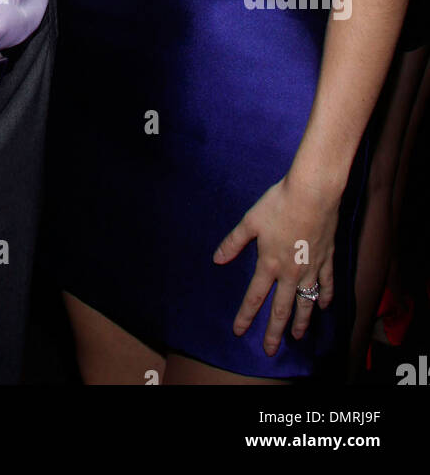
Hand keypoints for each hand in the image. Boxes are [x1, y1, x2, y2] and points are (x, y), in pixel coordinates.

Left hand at [212, 177, 338, 356]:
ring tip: (297, 336)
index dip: (246, 316)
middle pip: (281, 308)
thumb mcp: (250, 221)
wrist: (313, 194)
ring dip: (301, 321)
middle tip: (270, 350)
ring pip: (305, 302)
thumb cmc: (279, 204)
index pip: (254, 296)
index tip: (239, 331)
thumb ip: (234, 242)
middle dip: (274, 331)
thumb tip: (217, 259)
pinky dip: (325, 297)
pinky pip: (327, 284)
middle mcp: (291, 272)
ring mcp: (311, 268)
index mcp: (269, 263)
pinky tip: (323, 306)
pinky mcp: (326, 259)